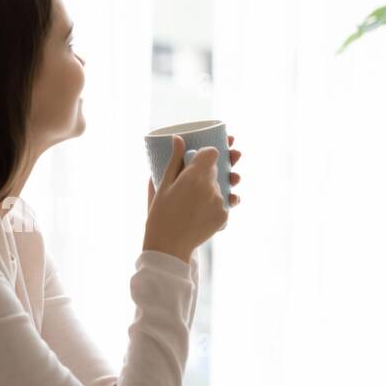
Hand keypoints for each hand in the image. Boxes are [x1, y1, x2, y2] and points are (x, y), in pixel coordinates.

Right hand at [143, 135, 229, 262]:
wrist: (168, 247)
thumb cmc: (160, 215)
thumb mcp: (163, 186)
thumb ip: (175, 160)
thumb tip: (178, 138)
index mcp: (194, 176)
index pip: (212, 152)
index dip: (207, 153)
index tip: (200, 156)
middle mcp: (211, 187)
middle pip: (218, 169)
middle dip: (211, 170)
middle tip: (199, 177)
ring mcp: (220, 202)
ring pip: (221, 187)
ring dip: (214, 188)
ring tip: (199, 197)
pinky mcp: (224, 216)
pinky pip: (224, 203)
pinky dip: (215, 205)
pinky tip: (202, 210)